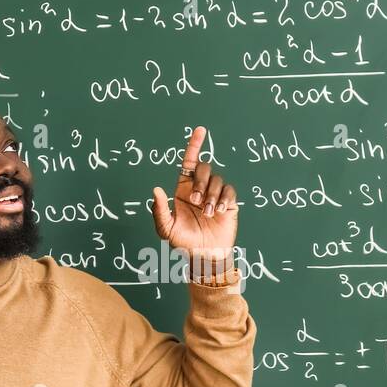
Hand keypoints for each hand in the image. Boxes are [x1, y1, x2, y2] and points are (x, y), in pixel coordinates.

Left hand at [152, 126, 237, 260]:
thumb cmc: (183, 243)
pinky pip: (229, 191)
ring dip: (211, 195)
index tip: (200, 130)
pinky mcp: (229, 203)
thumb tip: (156, 189)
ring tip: (207, 213)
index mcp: (184, 189)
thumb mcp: (166, 228)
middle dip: (200, 181)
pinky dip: (223, 199)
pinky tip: (217, 211)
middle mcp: (200, 188)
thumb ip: (159, 210)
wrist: (203, 256)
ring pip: (217, 179)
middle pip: (204, 168)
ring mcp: (215, 195)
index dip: (194, 144)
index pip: (189, 161)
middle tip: (196, 201)